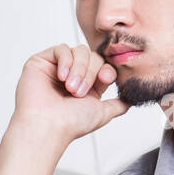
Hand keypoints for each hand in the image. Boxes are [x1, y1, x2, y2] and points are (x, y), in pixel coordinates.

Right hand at [14, 42, 129, 141]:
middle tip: (79, 92)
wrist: (48, 126)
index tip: (105, 79)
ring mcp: (57, 67)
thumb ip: (118, 104)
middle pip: (93, 56)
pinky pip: (61, 49)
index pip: (104, 65)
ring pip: (79, 51)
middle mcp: (72, 75)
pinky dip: (65, 61)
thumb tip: (131, 99)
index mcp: (87, 85)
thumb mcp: (103, 112)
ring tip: (70, 88)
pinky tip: (61, 76)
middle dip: (90, 73)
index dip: (107, 69)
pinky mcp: (42, 61)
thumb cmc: (71, 123)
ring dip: (79, 69)